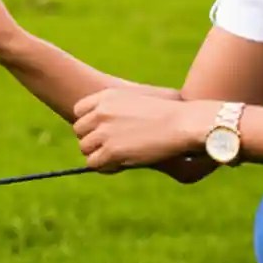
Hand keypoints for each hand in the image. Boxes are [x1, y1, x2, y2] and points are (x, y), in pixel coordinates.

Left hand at [73, 88, 216, 173]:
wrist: (182, 123)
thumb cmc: (168, 112)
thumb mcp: (138, 99)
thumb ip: (117, 108)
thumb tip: (106, 123)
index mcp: (106, 96)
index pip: (79, 110)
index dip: (89, 122)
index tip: (102, 130)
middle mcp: (101, 112)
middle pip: (79, 130)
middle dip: (93, 139)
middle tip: (111, 146)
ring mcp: (104, 132)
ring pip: (85, 148)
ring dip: (98, 154)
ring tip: (117, 156)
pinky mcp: (111, 151)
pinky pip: (94, 163)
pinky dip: (105, 167)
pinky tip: (120, 164)